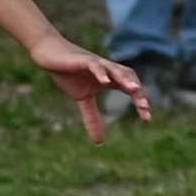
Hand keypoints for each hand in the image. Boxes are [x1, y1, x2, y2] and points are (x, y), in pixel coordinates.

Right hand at [30, 34, 149, 142]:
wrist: (49, 52)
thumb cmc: (68, 73)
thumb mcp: (82, 99)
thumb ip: (92, 118)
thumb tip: (99, 143)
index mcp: (110, 78)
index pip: (130, 89)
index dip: (139, 101)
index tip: (146, 118)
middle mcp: (107, 70)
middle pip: (128, 77)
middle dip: (137, 91)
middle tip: (144, 107)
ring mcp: (96, 63)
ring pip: (115, 69)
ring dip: (125, 79)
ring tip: (134, 89)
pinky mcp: (82, 59)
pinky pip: (95, 65)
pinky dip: (101, 72)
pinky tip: (106, 81)